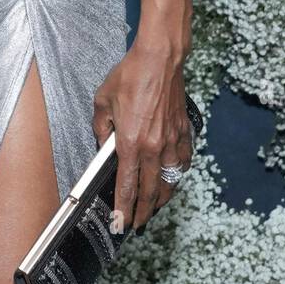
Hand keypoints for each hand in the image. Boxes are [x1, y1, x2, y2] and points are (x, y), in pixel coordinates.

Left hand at [92, 46, 191, 233]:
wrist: (160, 60)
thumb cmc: (129, 76)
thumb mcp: (102, 101)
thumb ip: (100, 127)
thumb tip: (103, 145)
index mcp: (130, 143)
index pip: (127, 185)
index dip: (123, 208)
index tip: (121, 223)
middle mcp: (153, 148)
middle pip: (150, 191)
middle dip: (143, 211)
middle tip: (138, 223)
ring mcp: (172, 142)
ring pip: (169, 181)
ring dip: (162, 199)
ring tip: (155, 208)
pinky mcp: (184, 132)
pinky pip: (183, 162)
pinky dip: (178, 175)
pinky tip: (173, 179)